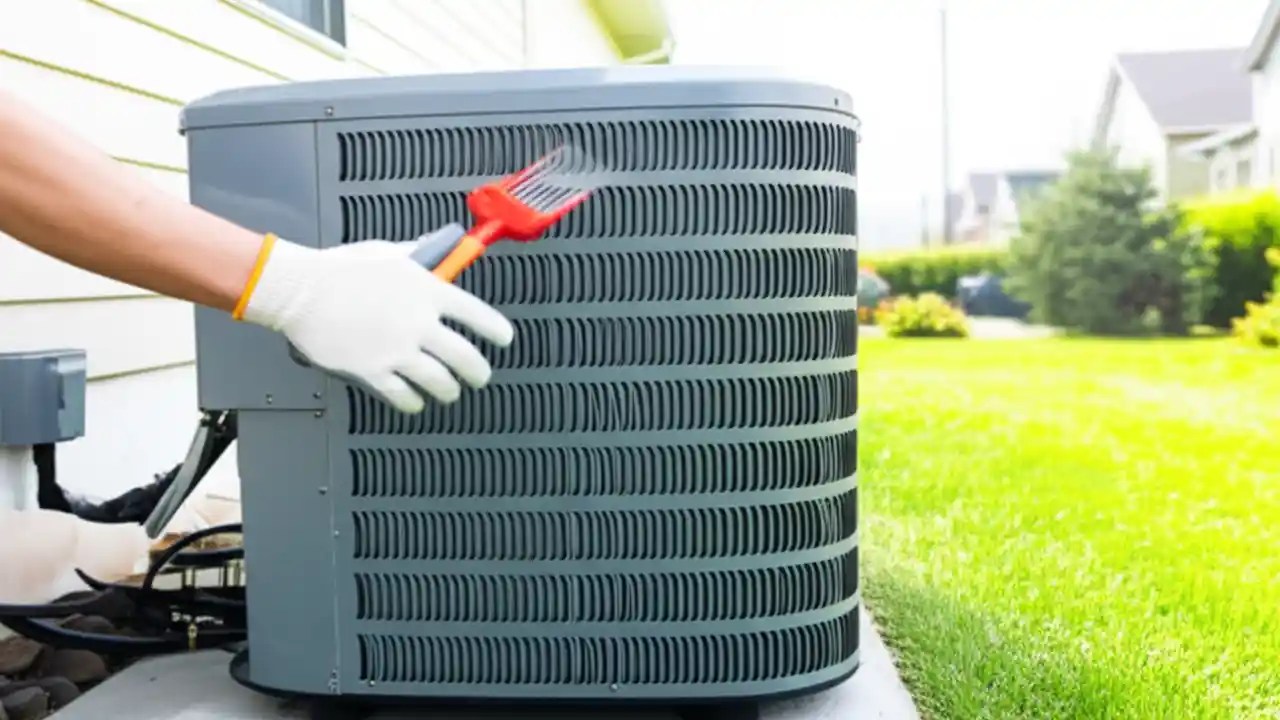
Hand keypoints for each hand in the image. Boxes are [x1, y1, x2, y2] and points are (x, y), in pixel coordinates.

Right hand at [236, 232, 513, 412]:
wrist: (300, 289)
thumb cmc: (339, 268)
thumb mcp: (387, 253)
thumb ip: (417, 256)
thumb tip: (433, 252)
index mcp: (428, 291)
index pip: (478, 315)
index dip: (496, 331)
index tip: (504, 340)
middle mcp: (420, 323)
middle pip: (466, 357)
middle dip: (479, 372)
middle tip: (480, 377)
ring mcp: (398, 350)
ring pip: (440, 383)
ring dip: (449, 391)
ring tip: (450, 392)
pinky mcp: (374, 371)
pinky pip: (404, 396)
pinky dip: (414, 403)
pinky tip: (415, 402)